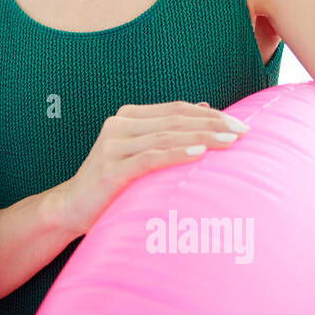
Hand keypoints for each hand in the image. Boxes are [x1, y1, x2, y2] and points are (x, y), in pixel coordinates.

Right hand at [55, 100, 248, 237]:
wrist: (72, 207)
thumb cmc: (112, 182)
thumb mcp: (139, 151)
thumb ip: (166, 130)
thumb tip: (205, 107)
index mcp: (127, 117)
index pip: (176, 109)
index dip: (209, 114)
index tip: (239, 122)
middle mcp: (118, 126)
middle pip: (174, 119)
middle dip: (212, 124)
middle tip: (243, 131)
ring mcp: (112, 146)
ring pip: (165, 136)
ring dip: (201, 137)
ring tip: (229, 141)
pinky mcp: (111, 169)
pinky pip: (150, 158)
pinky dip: (177, 154)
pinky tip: (200, 154)